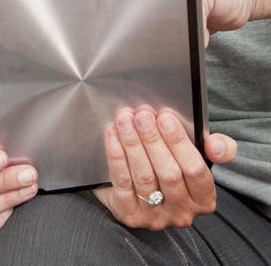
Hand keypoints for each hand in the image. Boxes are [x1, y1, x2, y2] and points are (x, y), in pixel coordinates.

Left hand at [93, 107, 236, 228]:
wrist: (143, 188)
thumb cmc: (176, 164)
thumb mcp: (200, 155)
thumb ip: (219, 148)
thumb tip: (217, 146)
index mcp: (204, 199)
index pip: (195, 170)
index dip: (180, 143)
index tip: (165, 117)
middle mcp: (182, 213)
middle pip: (168, 174)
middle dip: (153, 140)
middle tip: (142, 115)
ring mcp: (155, 217)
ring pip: (144, 177)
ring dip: (132, 144)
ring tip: (125, 120)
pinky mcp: (130, 215)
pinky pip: (122, 184)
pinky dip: (116, 157)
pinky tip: (112, 135)